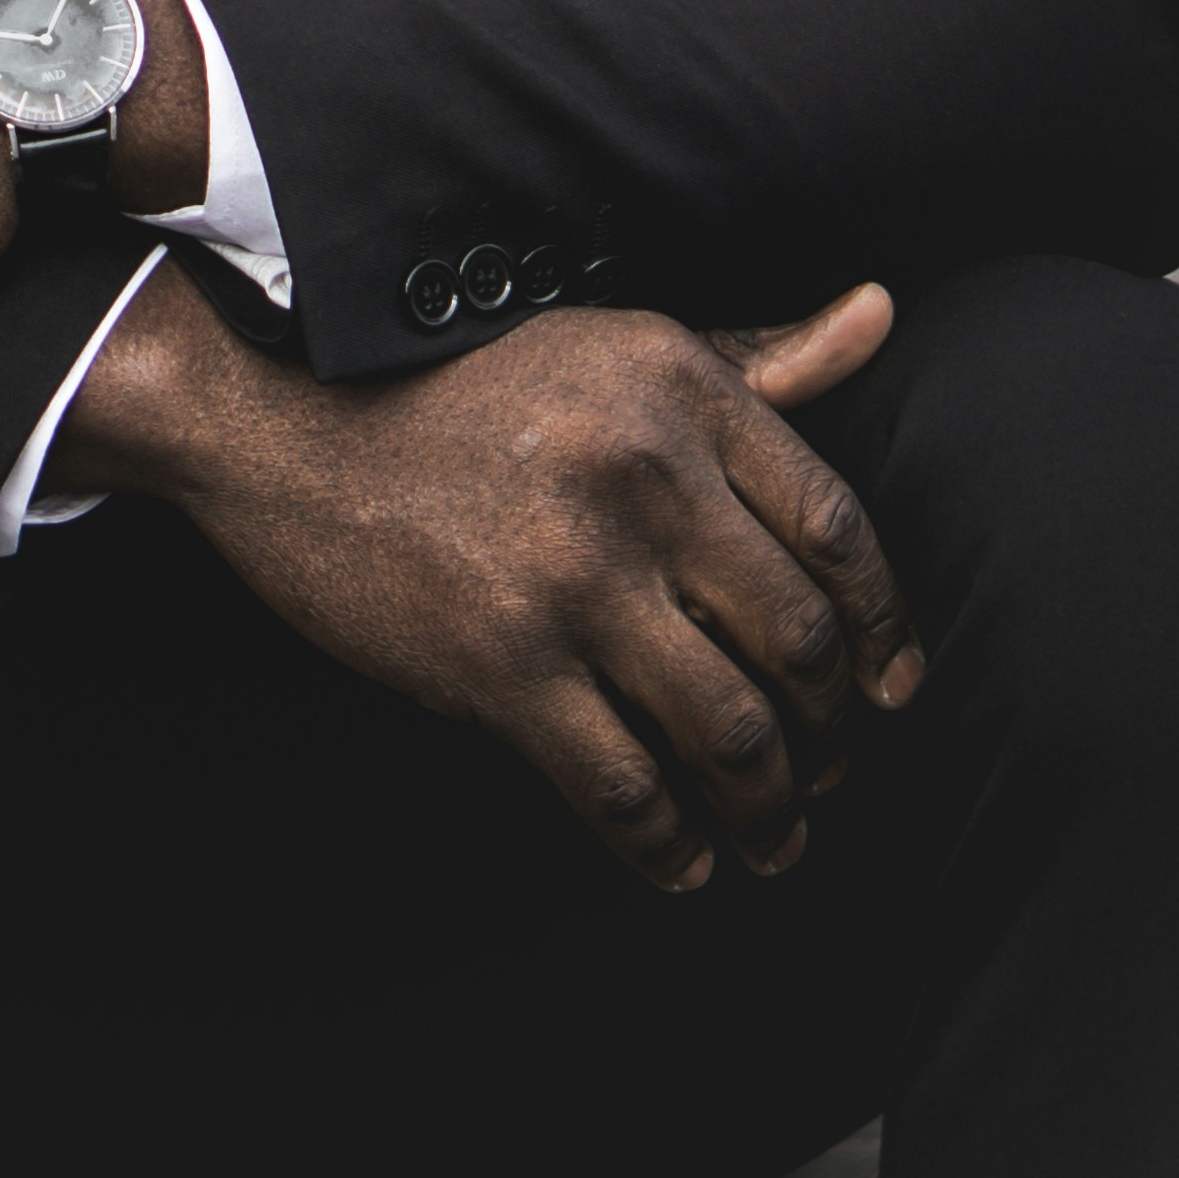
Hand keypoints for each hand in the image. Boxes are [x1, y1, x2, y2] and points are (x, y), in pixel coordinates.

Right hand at [53, 270, 922, 889]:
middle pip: (795, 641)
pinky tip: (682, 862)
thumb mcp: (618, 348)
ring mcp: (573, 579)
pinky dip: (667, 843)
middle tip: (828, 767)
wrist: (286, 422)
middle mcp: (643, 480)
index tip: (893, 686)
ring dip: (768, 807)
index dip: (883, 625)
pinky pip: (623, 786)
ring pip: (726, 730)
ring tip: (774, 835)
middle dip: (829, 729)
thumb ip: (756, 355)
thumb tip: (880, 315)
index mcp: (682, 394)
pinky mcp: (502, 665)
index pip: (836, 529)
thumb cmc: (465, 386)